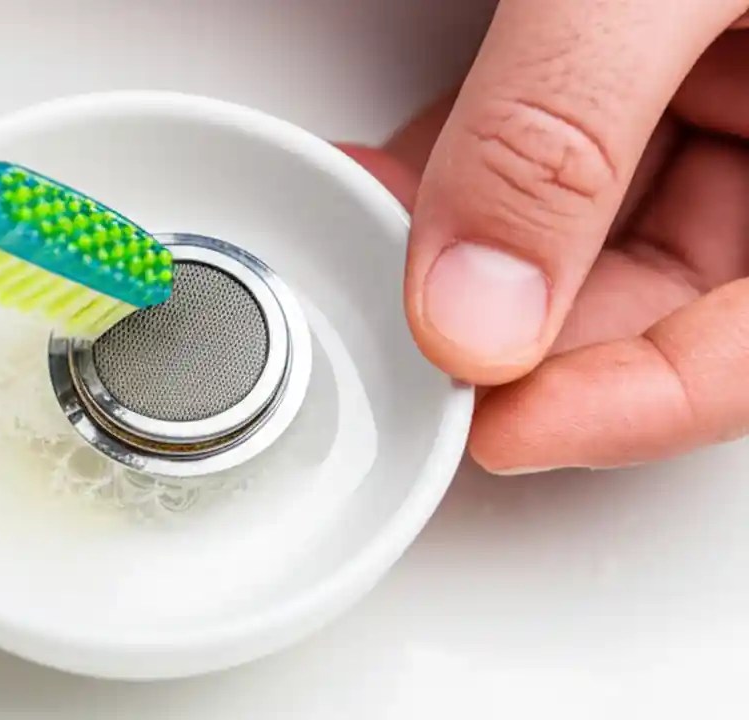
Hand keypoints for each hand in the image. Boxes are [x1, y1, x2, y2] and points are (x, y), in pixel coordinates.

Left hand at [344, 0, 748, 472]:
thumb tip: (472, 303)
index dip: (633, 409)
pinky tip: (393, 181)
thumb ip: (563, 128)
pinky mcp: (639, 62)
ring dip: (462, 250)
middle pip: (655, 297)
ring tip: (369, 240)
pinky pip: (552, 149)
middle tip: (407, 335)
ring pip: (584, 230)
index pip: (747, 354)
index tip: (500, 427)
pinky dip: (465, 172)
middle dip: (512, 324)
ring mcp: (709, 93)